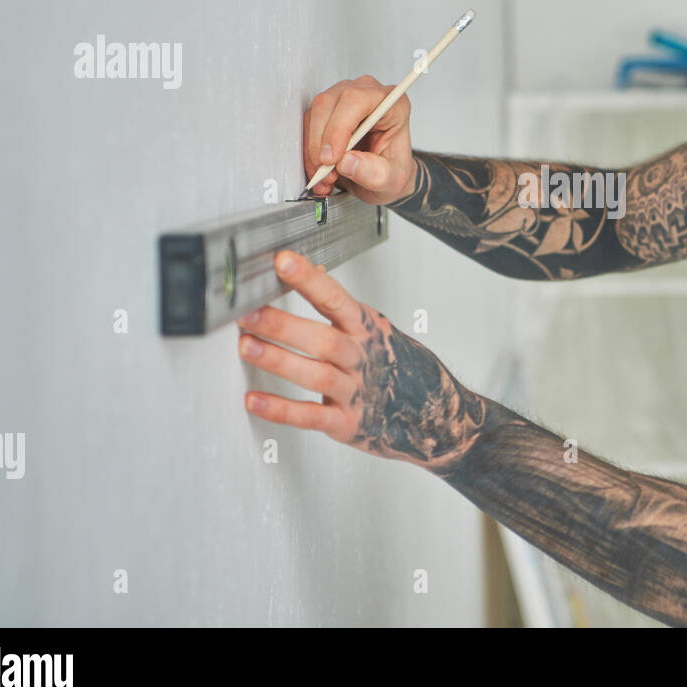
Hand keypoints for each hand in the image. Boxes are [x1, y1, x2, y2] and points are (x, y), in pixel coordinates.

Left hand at [237, 249, 484, 475]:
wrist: (439, 416)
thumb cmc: (404, 370)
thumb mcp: (379, 331)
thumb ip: (343, 309)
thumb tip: (312, 272)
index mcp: (368, 329)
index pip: (336, 298)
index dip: (309, 279)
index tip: (282, 261)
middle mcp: (362, 357)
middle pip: (324, 338)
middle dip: (283, 324)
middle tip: (248, 311)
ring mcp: (357, 392)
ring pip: (317, 375)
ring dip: (280, 361)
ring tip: (247, 347)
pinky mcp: (349, 424)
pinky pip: (312, 417)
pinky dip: (282, 410)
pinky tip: (255, 401)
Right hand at [303, 75, 416, 203]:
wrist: (384, 176)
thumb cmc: (393, 170)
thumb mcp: (392, 179)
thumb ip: (373, 172)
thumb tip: (346, 162)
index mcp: (391, 105)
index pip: (356, 100)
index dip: (338, 128)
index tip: (332, 159)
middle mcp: (366, 95)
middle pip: (328, 104)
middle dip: (320, 143)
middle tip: (326, 172)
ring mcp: (344, 99)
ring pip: (314, 115)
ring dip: (313, 151)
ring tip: (327, 177)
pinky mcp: (327, 111)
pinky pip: (308, 127)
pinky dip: (309, 152)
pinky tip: (321, 170)